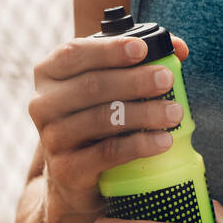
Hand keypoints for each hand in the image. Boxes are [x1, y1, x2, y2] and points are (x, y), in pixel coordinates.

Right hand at [28, 32, 190, 222]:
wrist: (74, 174)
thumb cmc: (96, 116)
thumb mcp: (107, 84)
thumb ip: (138, 60)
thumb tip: (179, 49)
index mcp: (48, 73)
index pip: (74, 53)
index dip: (109, 49)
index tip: (142, 49)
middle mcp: (42, 103)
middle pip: (91, 86)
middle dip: (134, 81)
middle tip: (166, 79)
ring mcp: (51, 138)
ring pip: (101, 119)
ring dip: (143, 113)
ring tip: (174, 112)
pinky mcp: (67, 169)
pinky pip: (107, 153)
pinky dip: (139, 145)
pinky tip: (163, 140)